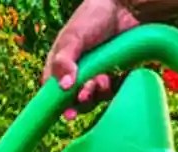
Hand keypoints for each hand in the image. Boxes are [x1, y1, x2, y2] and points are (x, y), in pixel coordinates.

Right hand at [42, 0, 141, 119]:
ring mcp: (94, 75)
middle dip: (82, 99)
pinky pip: (110, 92)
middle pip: (74, 99)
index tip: (68, 114)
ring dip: (97, 94)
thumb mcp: (73, 38)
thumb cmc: (92, 18)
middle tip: (88, 92)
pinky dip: (112, 89)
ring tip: (103, 80)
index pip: (53, 92)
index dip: (59, 105)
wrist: (124, 8)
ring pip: (93, 97)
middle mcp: (75, 73)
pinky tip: (113, 77)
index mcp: (59, 65)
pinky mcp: (112, 75)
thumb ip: (64, 61)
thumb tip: (64, 87)